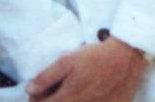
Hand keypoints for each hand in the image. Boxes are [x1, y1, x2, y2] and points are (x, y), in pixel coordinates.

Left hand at [26, 38, 146, 101]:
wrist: (125, 59)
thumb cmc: (95, 58)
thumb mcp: (67, 61)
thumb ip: (46, 77)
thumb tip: (29, 90)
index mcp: (69, 98)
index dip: (36, 100)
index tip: (36, 94)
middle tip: (48, 94)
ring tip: (67, 94)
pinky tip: (80, 96)